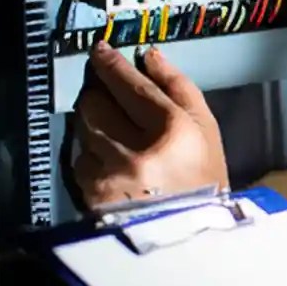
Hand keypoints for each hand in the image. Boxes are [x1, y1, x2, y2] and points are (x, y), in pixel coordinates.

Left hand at [74, 42, 228, 207]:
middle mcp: (138, 149)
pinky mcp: (92, 193)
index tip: (100, 51)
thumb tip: (149, 56)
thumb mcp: (206, 129)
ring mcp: (111, 173)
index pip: (131, 85)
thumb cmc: (203, 178)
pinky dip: (92, 155)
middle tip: (107, 92)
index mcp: (174, 129)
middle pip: (96, 102)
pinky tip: (112, 163)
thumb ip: (179, 87)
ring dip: (93, 122)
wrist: (189, 234)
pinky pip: (80, 159)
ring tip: (114, 131)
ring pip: (84, 128)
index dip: (111, 64)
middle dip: (98, 94)